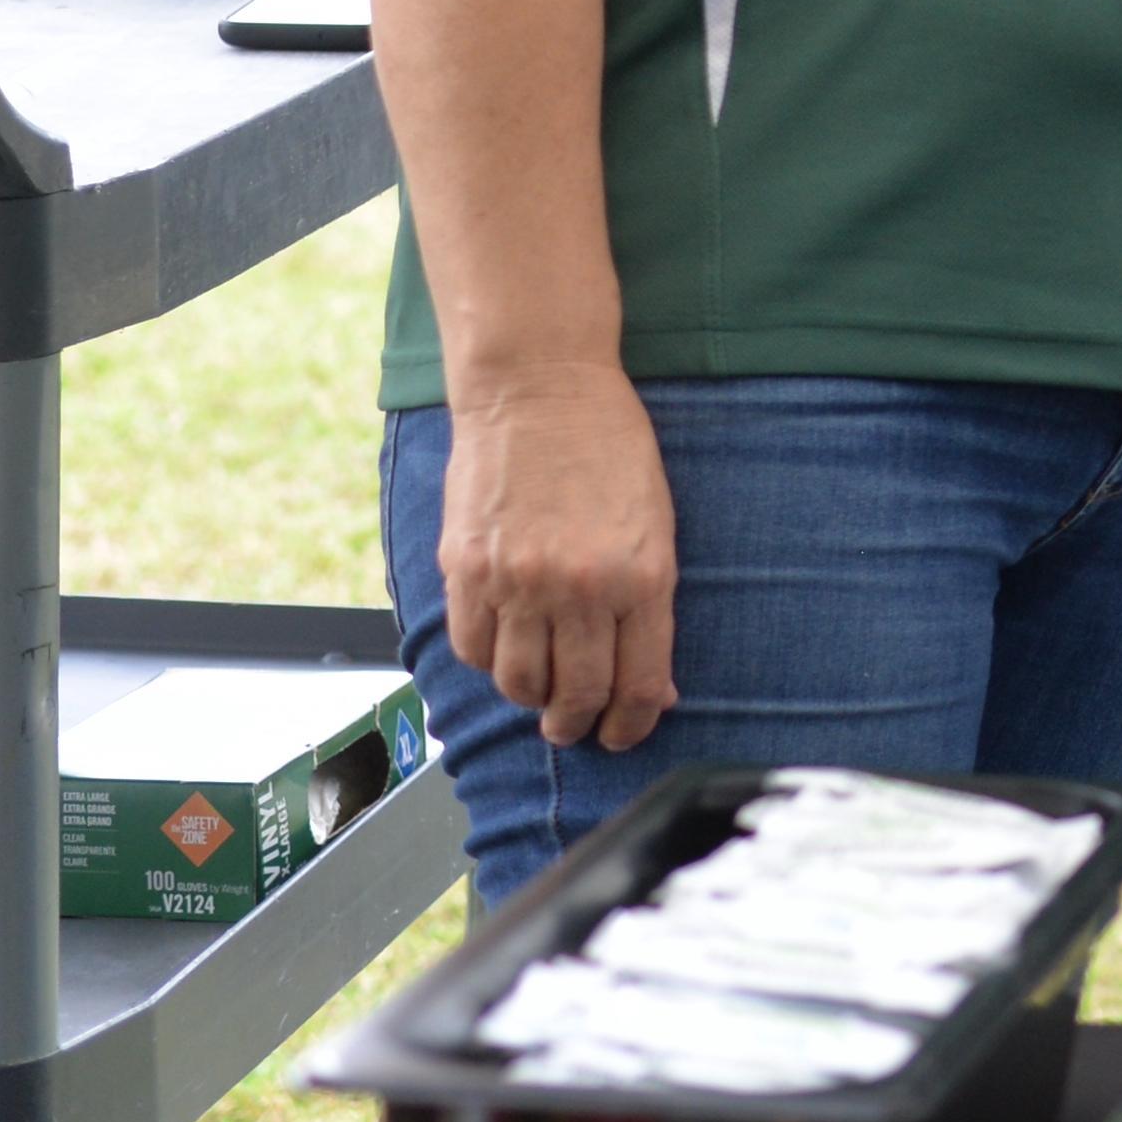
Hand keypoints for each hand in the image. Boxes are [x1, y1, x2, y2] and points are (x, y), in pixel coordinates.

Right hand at [436, 364, 677, 751]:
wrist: (539, 388)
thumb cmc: (610, 447)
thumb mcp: (656, 524)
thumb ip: (651, 605)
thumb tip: (652, 686)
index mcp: (641, 576)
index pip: (638, 683)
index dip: (631, 724)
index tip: (623, 734)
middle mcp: (578, 587)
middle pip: (576, 694)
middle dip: (578, 724)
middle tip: (575, 726)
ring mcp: (516, 581)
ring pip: (517, 682)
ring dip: (531, 698)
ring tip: (540, 690)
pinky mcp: (465, 570)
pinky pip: (472, 648)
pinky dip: (488, 662)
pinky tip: (504, 648)